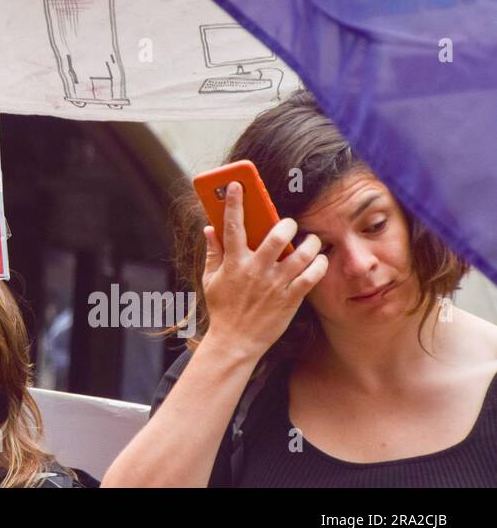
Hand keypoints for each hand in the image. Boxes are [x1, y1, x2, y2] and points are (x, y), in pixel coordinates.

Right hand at [201, 181, 327, 357]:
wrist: (235, 342)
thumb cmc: (223, 309)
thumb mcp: (211, 279)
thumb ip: (212, 252)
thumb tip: (209, 229)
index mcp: (234, 262)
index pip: (232, 226)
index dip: (234, 203)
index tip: (237, 185)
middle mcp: (255, 270)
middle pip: (275, 237)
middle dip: (286, 224)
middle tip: (290, 223)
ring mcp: (275, 285)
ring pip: (300, 255)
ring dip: (310, 243)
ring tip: (312, 240)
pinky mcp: (290, 299)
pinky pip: (311, 277)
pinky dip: (318, 265)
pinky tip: (319, 259)